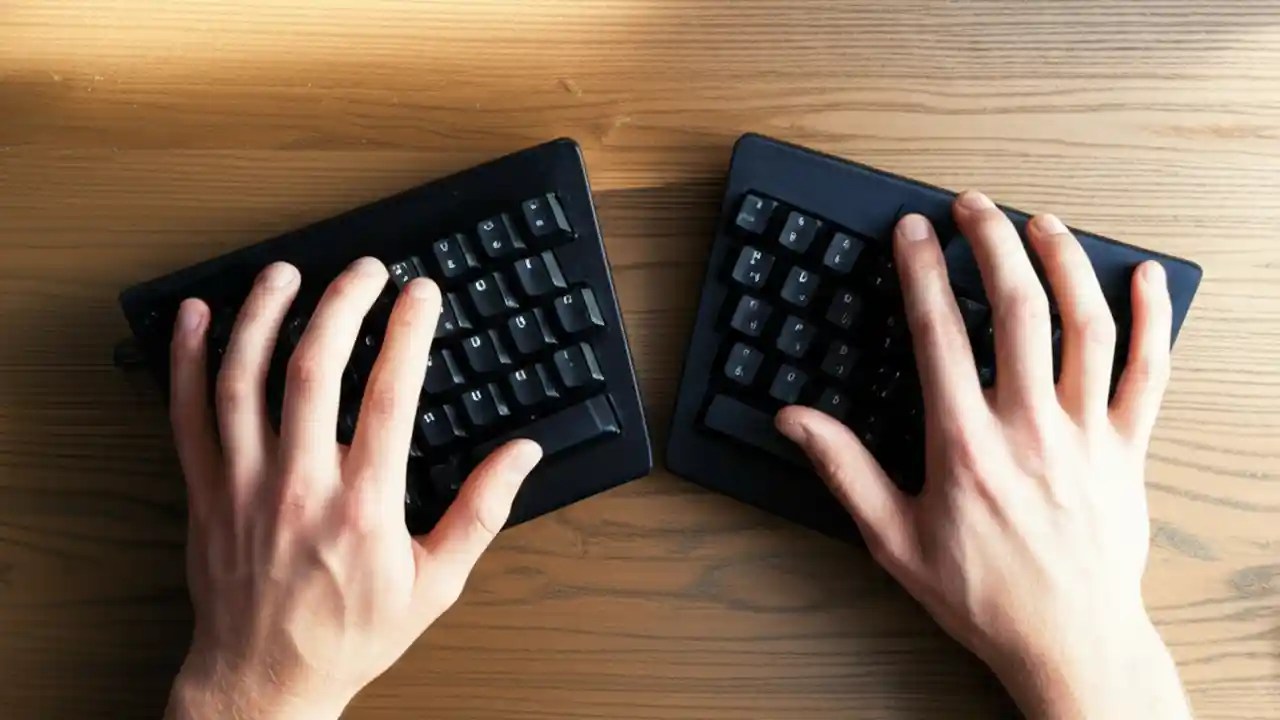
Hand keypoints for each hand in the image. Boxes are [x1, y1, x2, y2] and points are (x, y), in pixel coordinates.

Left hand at [164, 258, 541, 719]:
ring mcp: (244, 485)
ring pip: (244, 380)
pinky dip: (187, 361)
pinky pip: (187, 414)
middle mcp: (298, 485)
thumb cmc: (348, 635)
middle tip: (364, 270)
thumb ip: (482, 511)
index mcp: (362, 505)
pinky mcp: (206, 492)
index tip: (420, 294)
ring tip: (285, 274)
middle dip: (341, 305)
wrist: (264, 682)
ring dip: (263, 316)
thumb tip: (522, 454)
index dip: (406, 333)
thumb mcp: (437, 582)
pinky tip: (195, 318)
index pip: (388, 395)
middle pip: (313, 371)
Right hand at [778, 192, 1191, 718]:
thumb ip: (844, 470)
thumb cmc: (984, 595)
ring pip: (1085, 326)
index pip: (940, 334)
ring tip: (1043, 222)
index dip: (923, 271)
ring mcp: (1088, 434)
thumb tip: (796, 420)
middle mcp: (1031, 428)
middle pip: (1018, 310)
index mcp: (967, 445)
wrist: (1068, 642)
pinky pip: (1151, 371)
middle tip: (973, 207)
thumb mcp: (893, 539)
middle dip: (992, 244)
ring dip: (1064, 263)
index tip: (913, 233)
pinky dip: (1154, 318)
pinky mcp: (1129, 448)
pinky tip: (1145, 277)